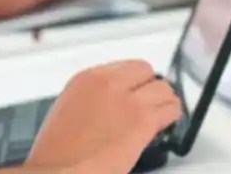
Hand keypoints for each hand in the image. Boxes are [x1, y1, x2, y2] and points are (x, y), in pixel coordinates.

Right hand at [26, 61, 182, 172]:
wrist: (61, 170)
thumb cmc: (58, 151)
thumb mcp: (67, 110)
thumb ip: (90, 98)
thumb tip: (107, 104)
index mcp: (86, 79)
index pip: (123, 67)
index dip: (132, 82)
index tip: (135, 91)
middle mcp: (109, 83)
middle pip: (144, 70)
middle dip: (149, 86)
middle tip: (150, 101)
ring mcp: (128, 100)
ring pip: (163, 88)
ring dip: (164, 100)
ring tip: (162, 111)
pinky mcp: (143, 120)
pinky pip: (171, 109)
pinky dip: (172, 115)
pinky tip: (168, 122)